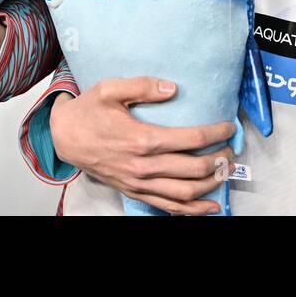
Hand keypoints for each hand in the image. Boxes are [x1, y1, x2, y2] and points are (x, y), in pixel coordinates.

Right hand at [48, 77, 236, 215]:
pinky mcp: (135, 191)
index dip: (215, 133)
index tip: (228, 127)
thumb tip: (173, 88)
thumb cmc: (88, 111)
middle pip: (193, 169)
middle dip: (219, 160)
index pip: (190, 139)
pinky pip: (168, 207)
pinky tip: (210, 206)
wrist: (65, 137)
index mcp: (142, 139)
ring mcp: (139, 183)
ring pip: (185, 193)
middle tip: (231, 150)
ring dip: (211, 184)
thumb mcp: (110, 89)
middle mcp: (143, 166)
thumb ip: (142, 86)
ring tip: (225, 172)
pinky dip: (192, 210)